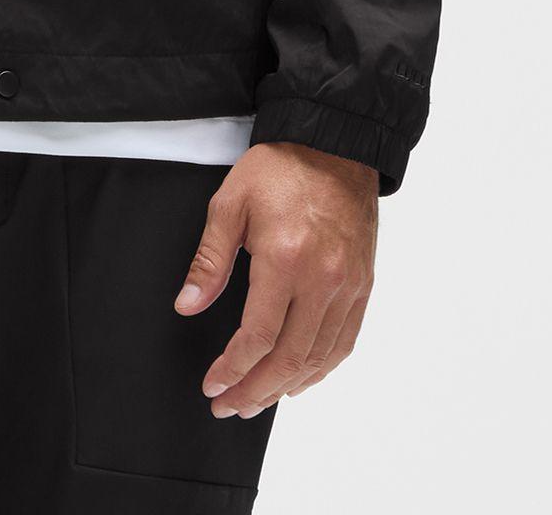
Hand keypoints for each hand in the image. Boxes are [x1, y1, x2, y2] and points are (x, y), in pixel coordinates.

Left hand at [174, 140, 377, 417]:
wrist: (334, 144)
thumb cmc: (279, 169)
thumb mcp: (230, 203)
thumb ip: (209, 259)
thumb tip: (188, 304)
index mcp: (285, 259)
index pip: (258, 336)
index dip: (232, 368)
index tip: (213, 384)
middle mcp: (322, 279)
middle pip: (289, 359)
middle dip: (255, 390)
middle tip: (229, 406)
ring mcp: (348, 285)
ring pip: (319, 358)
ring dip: (286, 388)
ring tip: (258, 399)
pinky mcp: (363, 285)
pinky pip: (344, 342)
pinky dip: (321, 369)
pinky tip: (300, 379)